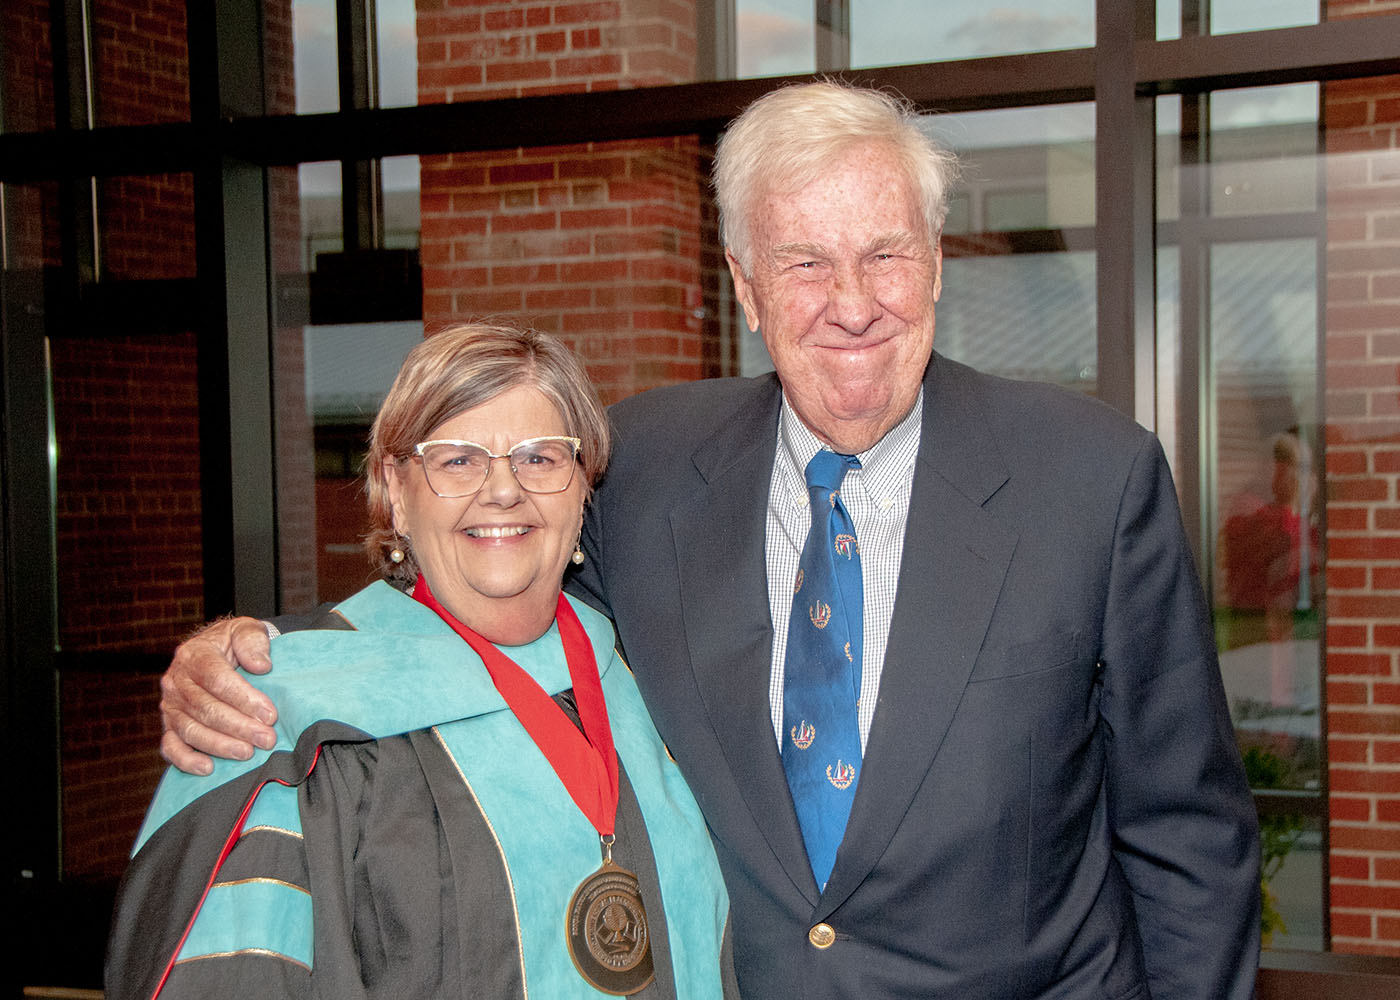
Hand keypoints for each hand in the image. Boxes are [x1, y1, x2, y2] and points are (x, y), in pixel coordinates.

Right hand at [160, 617, 279, 774]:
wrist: (217, 650)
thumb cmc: (234, 643)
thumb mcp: (246, 630)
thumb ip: (253, 642)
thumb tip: (261, 666)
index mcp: (194, 655)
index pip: (217, 679)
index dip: (244, 699)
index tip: (270, 714)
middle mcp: (176, 681)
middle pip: (206, 708)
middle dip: (239, 726)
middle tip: (266, 739)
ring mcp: (170, 706)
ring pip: (191, 729)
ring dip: (220, 745)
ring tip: (247, 753)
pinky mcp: (169, 725)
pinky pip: (171, 746)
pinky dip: (186, 760)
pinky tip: (207, 768)